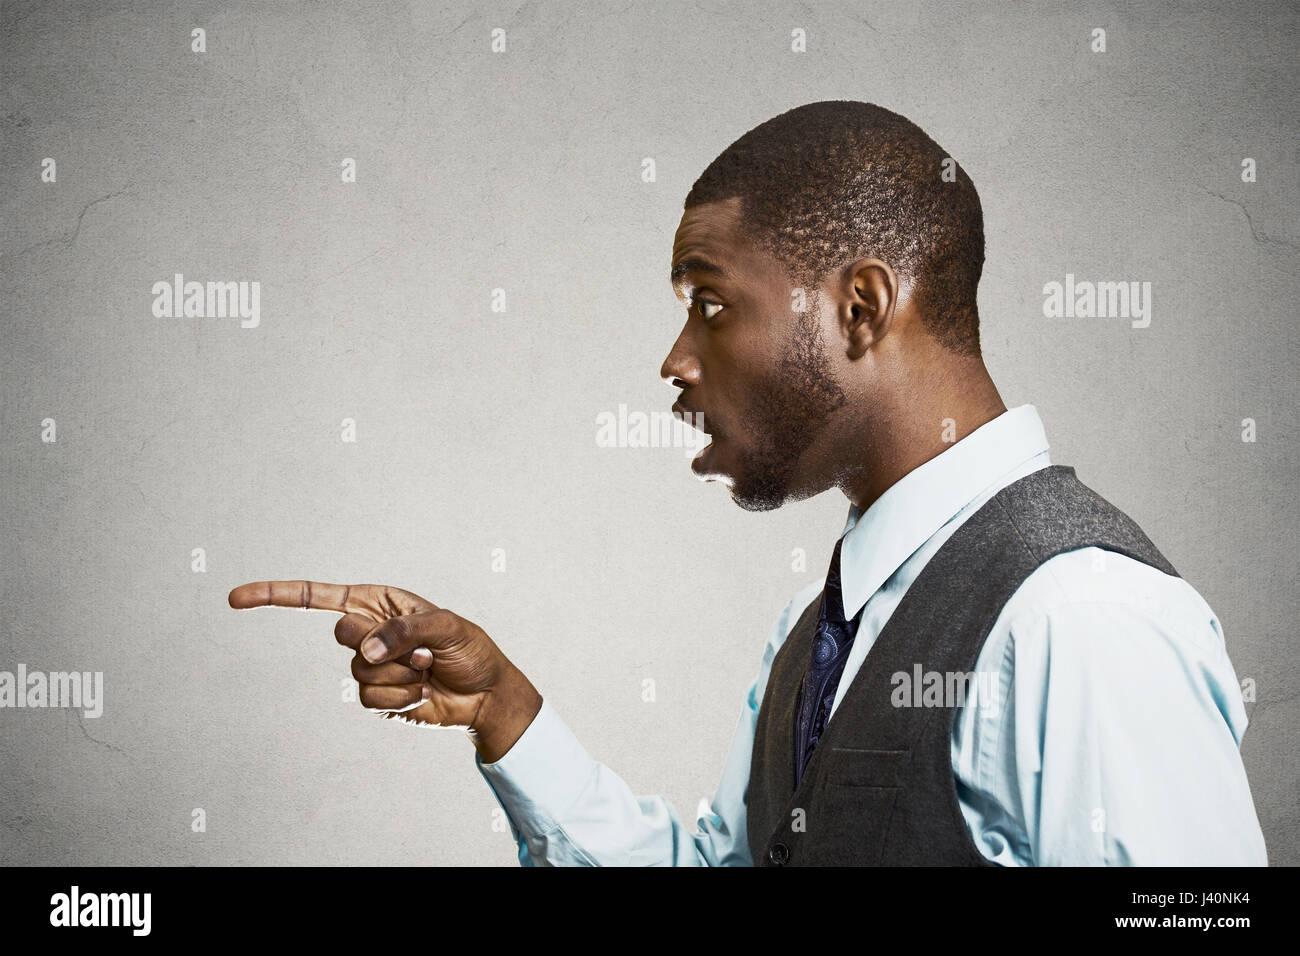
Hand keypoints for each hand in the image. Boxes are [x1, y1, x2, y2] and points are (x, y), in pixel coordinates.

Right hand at [227, 580, 541, 760]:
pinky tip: (423, 692)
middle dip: (380, 643)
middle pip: (342, 635)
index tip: (235, 598)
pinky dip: (401, 698)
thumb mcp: (446, 627)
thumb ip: (403, 631)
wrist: (485, 693)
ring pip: (358, 672)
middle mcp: (368, 632)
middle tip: (417, 649)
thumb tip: (362, 652)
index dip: (275, 595)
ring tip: (426, 669)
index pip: (317, 597)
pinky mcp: (377, 698)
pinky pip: (371, 700)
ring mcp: (370, 666)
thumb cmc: (470, 649)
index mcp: (378, 603)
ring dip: (399, 675)